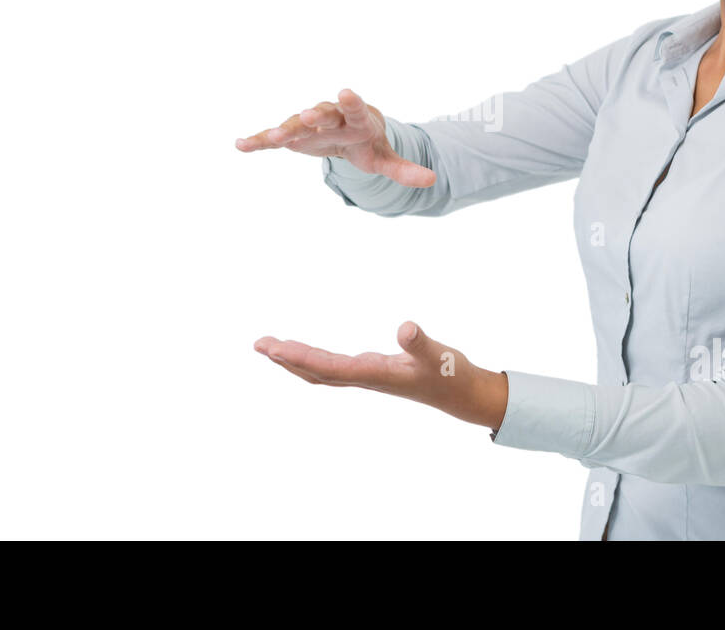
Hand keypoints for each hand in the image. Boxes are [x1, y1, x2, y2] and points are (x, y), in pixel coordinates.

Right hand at [235, 87, 435, 187]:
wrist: (349, 130)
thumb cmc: (369, 143)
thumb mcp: (386, 158)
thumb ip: (405, 169)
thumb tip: (433, 180)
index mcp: (358, 118)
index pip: (356, 108)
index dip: (352, 102)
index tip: (347, 93)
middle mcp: (331, 116)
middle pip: (323, 114)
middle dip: (315, 115)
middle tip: (305, 116)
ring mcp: (309, 124)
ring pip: (296, 124)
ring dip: (284, 129)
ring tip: (270, 137)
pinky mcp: (292, 135)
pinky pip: (274, 138)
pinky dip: (258, 141)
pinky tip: (240, 146)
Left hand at [253, 321, 508, 430]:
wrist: (464, 396)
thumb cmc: (453, 375)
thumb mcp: (440, 356)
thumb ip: (422, 343)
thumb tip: (405, 328)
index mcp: (375, 374)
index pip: (328, 367)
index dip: (299, 357)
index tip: (273, 348)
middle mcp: (366, 378)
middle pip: (316, 372)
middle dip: (287, 359)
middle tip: (259, 344)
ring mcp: (369, 378)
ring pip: (322, 373)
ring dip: (295, 362)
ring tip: (272, 349)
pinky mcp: (375, 374)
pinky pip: (334, 370)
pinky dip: (314, 362)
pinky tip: (308, 356)